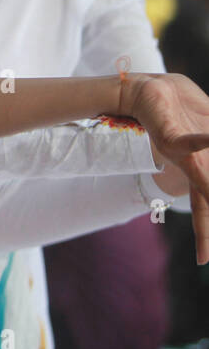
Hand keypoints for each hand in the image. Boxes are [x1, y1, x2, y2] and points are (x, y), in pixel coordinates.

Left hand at [119, 72, 208, 261]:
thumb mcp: (207, 125)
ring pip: (204, 181)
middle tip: (205, 258)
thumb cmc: (174, 108)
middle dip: (206, 230)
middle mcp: (189, 167)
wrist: (145, 88)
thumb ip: (207, 144)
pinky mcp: (171, 138)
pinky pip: (191, 143)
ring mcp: (180, 154)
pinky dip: (204, 141)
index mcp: (199, 168)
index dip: (204, 233)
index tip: (203, 260)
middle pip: (204, 204)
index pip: (205, 206)